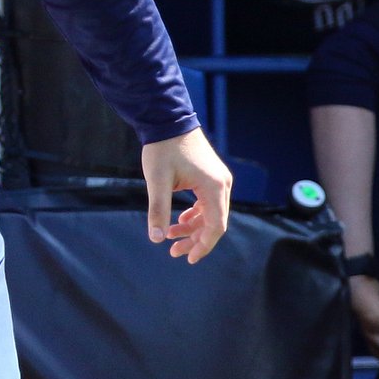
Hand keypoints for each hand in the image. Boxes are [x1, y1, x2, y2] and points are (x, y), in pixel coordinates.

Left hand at [140, 126, 231, 262]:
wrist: (168, 120)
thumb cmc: (162, 149)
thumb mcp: (157, 181)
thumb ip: (158, 210)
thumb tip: (156, 238)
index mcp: (214, 186)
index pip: (216, 226)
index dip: (203, 245)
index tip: (188, 258)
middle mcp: (222, 184)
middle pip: (215, 222)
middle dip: (194, 239)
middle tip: (174, 251)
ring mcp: (218, 179)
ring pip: (210, 213)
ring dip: (192, 227)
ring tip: (170, 237)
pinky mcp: (211, 176)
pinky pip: (208, 203)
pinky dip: (195, 214)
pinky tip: (179, 220)